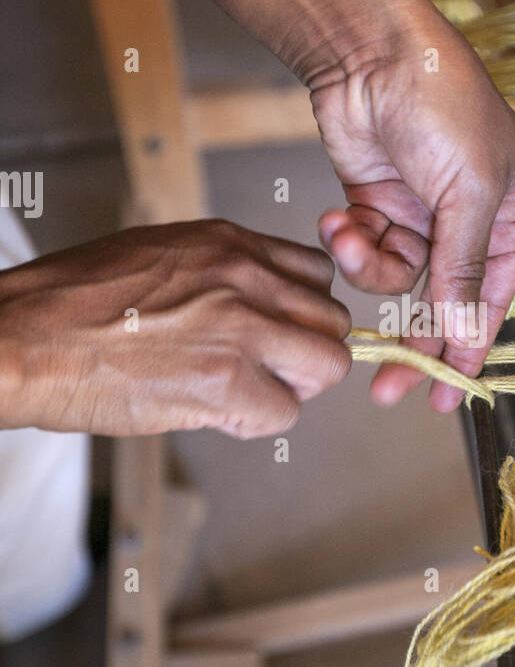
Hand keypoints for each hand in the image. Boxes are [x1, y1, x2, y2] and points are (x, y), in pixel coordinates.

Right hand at [0, 219, 350, 436]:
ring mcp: (242, 328)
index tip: (279, 334)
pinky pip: (284, 413)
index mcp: (229, 244)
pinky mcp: (228, 382)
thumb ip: (219, 275)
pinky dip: (256, 423)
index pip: (317, 273)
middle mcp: (246, 278)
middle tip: (266, 373)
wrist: (26, 338)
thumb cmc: (72, 303)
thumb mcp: (158, 255)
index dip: (301, 312)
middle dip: (306, 354)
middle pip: (332, 320)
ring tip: (245, 395)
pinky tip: (217, 415)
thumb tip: (253, 309)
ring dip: (292, 388)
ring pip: (327, 366)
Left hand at [313, 4, 514, 410]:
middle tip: (387, 388)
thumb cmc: (442, 105)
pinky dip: (347, 242)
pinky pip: (364, 252)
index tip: (448, 395)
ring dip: (369, 268)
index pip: (493, 299)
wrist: (370, 51)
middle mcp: (470, 220)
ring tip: (349, 234)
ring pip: (396, 280)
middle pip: (443, 302)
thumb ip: (463, 268)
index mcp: (513, 215)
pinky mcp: (375, 205)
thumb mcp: (468, 193)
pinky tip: (337, 217)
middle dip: (414, 340)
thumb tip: (462, 333)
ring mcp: (420, 214)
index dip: (470, 349)